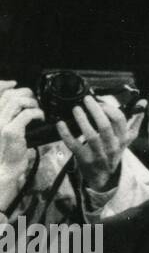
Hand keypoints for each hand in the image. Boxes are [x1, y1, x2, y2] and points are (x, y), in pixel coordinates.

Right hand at [0, 83, 41, 209]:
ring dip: (32, 103)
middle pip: (9, 95)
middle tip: (34, 101)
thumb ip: (10, 117)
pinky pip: (27, 114)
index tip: (13, 83)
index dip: (4, 85)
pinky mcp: (11, 131)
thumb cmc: (7, 151)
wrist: (3, 169)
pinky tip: (40, 118)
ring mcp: (1, 124)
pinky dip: (37, 113)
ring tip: (38, 110)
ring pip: (17, 101)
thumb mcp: (6, 131)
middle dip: (25, 93)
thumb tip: (23, 105)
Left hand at [57, 94, 135, 193]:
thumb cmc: (114, 152)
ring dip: (82, 120)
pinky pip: (74, 145)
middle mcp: (112, 146)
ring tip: (76, 109)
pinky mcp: (84, 158)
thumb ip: (136, 120)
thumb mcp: (128, 138)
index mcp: (123, 138)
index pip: (119, 120)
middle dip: (95, 110)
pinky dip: (66, 134)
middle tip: (87, 100)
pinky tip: (61, 124)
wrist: (104, 176)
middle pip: (105, 126)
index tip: (100, 102)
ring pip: (90, 135)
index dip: (109, 108)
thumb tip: (143, 102)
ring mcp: (98, 153)